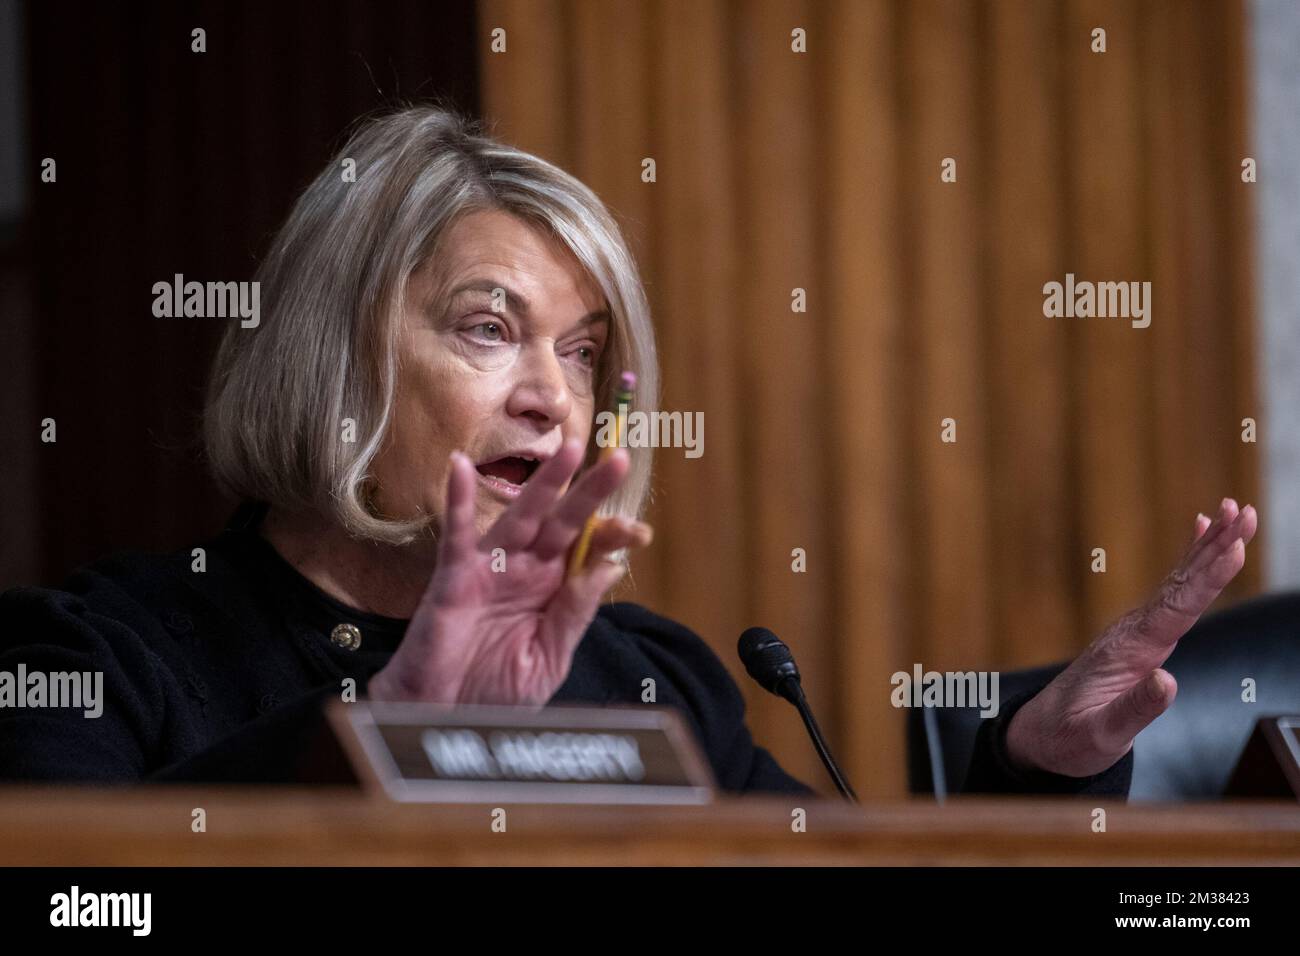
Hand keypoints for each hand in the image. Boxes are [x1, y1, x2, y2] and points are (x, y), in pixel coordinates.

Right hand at [367, 439, 652, 705]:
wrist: (441, 721)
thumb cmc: (492, 692)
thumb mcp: (548, 658)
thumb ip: (574, 614)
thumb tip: (611, 569)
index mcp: (551, 591)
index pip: (587, 552)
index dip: (611, 537)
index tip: (641, 531)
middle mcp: (524, 572)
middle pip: (563, 523)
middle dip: (590, 493)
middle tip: (619, 460)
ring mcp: (489, 570)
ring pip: (521, 518)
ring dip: (544, 484)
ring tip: (569, 450)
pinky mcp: (453, 579)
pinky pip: (457, 536)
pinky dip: (458, 501)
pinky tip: (460, 466)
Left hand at [1005, 498, 1257, 777]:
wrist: (1040, 735)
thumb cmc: (1069, 738)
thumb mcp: (1101, 734)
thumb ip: (1135, 710)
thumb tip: (1168, 682)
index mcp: (1129, 652)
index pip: (1176, 608)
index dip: (1208, 578)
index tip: (1234, 546)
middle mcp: (1133, 632)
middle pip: (1182, 583)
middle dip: (1215, 548)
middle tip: (1243, 511)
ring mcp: (1135, 631)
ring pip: (1178, 582)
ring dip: (1208, 547)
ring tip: (1233, 511)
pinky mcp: (1138, 636)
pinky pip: (1170, 593)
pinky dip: (1189, 563)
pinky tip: (1201, 535)